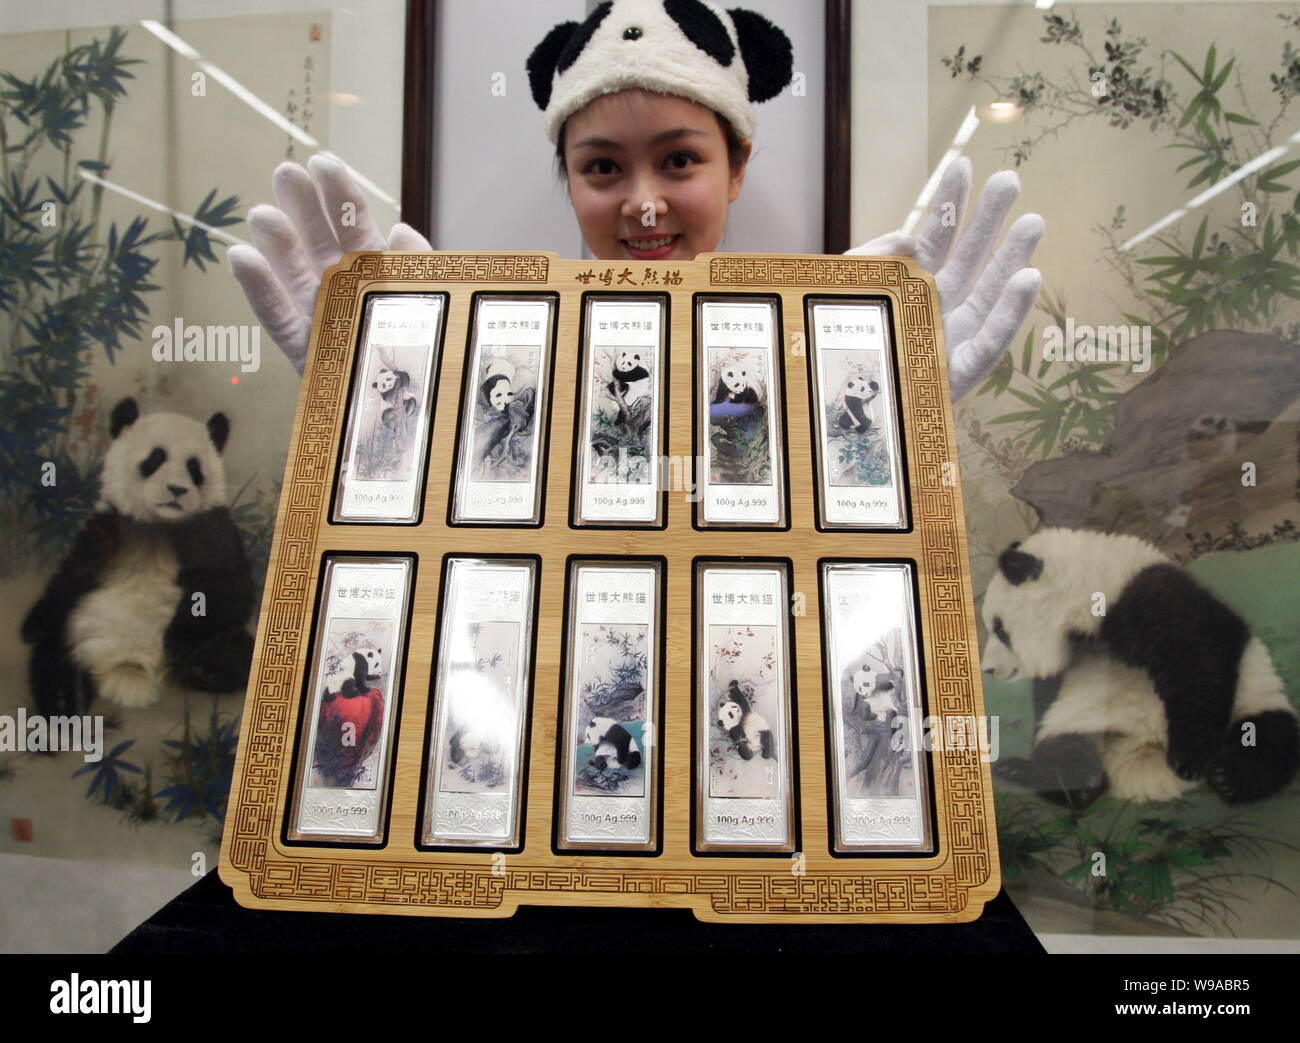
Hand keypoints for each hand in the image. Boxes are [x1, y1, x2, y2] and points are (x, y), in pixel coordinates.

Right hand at [228, 153, 431, 374]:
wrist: (419, 414)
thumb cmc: (432, 356)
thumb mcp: (434, 305)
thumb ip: (419, 269)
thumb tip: (400, 228)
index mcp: (377, 275)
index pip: (356, 226)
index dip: (339, 194)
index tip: (321, 161)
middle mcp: (344, 291)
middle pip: (319, 242)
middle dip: (303, 208)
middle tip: (285, 172)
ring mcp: (321, 318)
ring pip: (295, 275)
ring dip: (279, 245)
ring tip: (263, 214)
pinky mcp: (305, 352)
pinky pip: (280, 319)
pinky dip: (261, 290)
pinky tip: (241, 257)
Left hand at [846, 157, 1042, 400]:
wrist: (822, 411)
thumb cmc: (825, 349)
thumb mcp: (840, 294)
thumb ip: (871, 260)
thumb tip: (912, 238)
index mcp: (904, 293)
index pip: (931, 240)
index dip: (947, 205)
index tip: (961, 164)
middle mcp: (930, 314)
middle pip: (967, 262)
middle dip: (988, 221)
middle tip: (1010, 179)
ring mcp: (945, 344)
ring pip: (985, 297)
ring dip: (1011, 260)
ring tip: (1033, 220)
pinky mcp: (954, 378)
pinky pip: (987, 344)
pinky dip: (1009, 314)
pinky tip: (1029, 277)